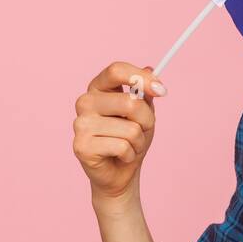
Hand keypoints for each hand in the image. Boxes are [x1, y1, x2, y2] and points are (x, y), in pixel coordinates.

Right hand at [72, 61, 166, 205]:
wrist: (120, 173)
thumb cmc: (131, 139)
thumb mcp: (144, 113)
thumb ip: (145, 92)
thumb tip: (150, 68)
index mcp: (98, 88)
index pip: (116, 70)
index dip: (141, 77)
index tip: (162, 90)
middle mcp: (85, 102)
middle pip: (129, 101)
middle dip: (146, 120)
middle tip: (141, 131)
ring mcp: (80, 124)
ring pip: (130, 128)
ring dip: (138, 141)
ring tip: (129, 146)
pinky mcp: (81, 146)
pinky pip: (122, 146)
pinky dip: (130, 154)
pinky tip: (120, 156)